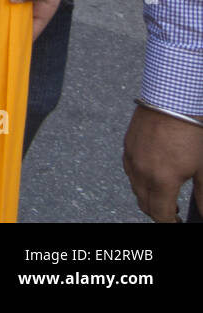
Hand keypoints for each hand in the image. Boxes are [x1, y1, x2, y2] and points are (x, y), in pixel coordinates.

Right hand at [123, 104, 202, 221]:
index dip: (169, 223)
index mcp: (161, 180)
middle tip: (171, 212)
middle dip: (158, 212)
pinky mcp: (127, 146)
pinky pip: (129, 171)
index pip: (159, 214)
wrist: (171, 100)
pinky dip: (139, 179)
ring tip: (164, 193)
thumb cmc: (190, 131)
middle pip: (144, 204)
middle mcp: (141, 172)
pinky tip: (152, 173)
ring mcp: (131, 158)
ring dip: (148, 196)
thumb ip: (202, 195)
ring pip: (135, 188)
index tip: (177, 223)